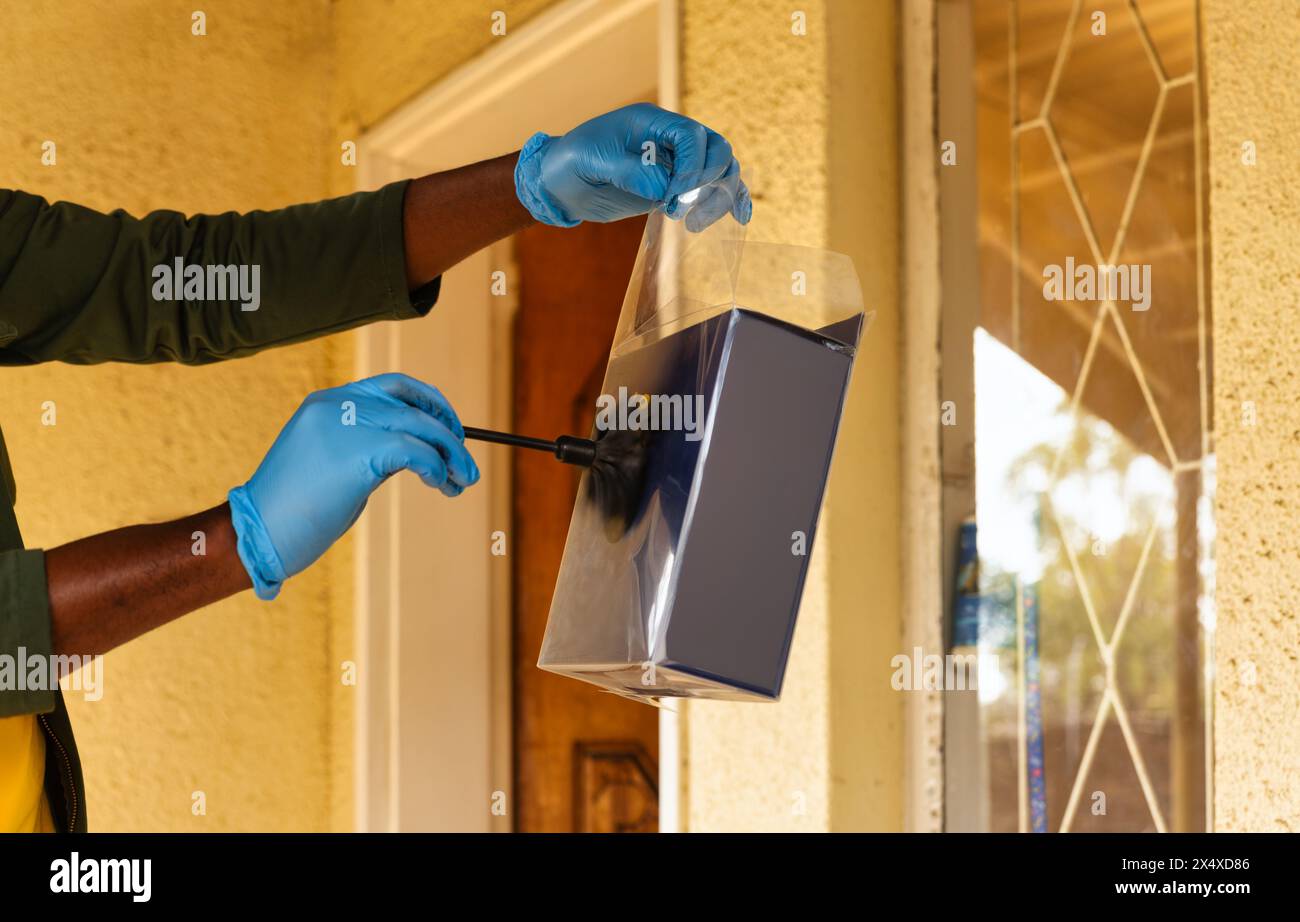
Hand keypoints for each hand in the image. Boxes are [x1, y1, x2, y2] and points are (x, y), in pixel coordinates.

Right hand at [227, 373, 478, 599]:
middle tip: (466, 466)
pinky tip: (439, 484)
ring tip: (463, 481)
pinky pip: (414, 452)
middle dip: (449, 435)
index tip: (451, 427)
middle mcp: (337, 405)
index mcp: (327, 402)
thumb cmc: (294, 510)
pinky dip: (435, 467)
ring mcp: (346, 425)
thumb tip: (419, 454)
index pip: (393, 386)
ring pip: (419, 427)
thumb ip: (368, 448)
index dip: (430, 402)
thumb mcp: (333, 465)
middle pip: (412, 406)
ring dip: (451, 455)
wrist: (257, 535)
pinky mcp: (358, 453)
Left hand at [514, 103, 751, 229]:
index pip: (691, 135)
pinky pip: (712, 189)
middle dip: (708, 182)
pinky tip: (739, 217)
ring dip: (718, 196)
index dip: (693, 166)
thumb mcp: (592, 163)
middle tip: (682, 209)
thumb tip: (666, 188)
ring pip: (719, 171)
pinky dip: (730, 200)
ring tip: (694, 223)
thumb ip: (629, 171)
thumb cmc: (571, 164)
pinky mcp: (675, 187)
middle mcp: (669, 139)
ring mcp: (675, 163)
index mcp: (651, 122)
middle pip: (715, 150)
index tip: (676, 196)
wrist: (560, 183)